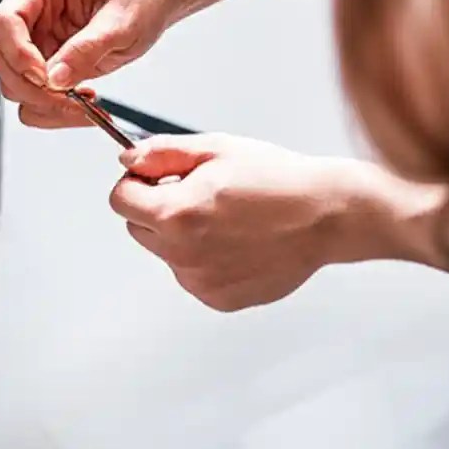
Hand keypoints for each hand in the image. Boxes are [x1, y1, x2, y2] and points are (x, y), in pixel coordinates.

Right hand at [0, 0, 174, 127]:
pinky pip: (32, 102)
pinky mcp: (45, 73)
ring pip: (11, 85)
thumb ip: (86, 48)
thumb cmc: (137, 0)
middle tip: (65, 96)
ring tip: (81, 102)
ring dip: (43, 103)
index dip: (18, 52)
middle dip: (28, 85)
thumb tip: (56, 78)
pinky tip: (81, 104)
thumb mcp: (121, 21)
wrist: (150, 9)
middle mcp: (31, 20)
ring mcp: (35, 48)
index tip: (45, 74)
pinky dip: (53, 112)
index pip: (5, 21)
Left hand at [108, 133, 361, 310]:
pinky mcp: (218, 298)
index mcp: (175, 214)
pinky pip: (193, 274)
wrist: (327, 215)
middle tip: (199, 195)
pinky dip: (205, 259)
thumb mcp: (216, 149)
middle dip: (157, 209)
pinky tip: (238, 242)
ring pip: (166, 253)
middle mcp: (182, 254)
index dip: (137, 183)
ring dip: (182, 236)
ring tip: (227, 219)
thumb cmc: (277, 179)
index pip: (120, 201)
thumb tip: (127, 160)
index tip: (158, 178)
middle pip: (138, 228)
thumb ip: (162, 154)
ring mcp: (200, 281)